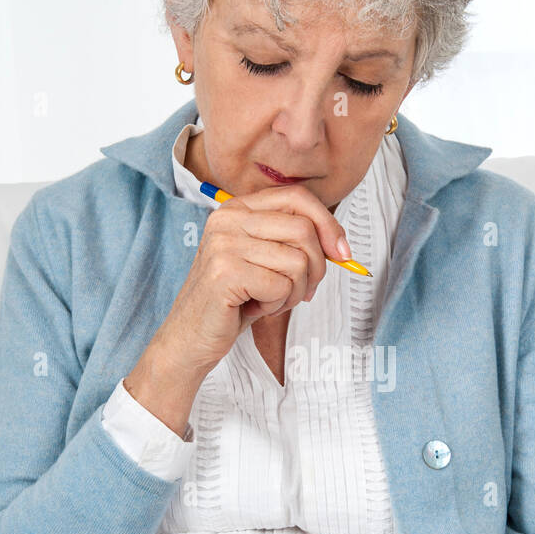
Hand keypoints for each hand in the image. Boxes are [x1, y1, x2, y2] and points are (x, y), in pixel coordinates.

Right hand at [151, 184, 350, 384]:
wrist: (192, 336)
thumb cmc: (234, 300)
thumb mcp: (266, 261)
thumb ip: (296, 243)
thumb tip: (341, 247)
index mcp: (238, 208)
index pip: (297, 197)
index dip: (328, 224)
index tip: (343, 254)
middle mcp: (228, 219)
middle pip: (303, 229)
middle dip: (316, 268)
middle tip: (302, 291)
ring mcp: (224, 244)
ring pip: (297, 261)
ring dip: (295, 292)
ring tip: (271, 300)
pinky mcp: (225, 272)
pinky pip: (281, 286)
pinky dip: (277, 305)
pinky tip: (256, 308)